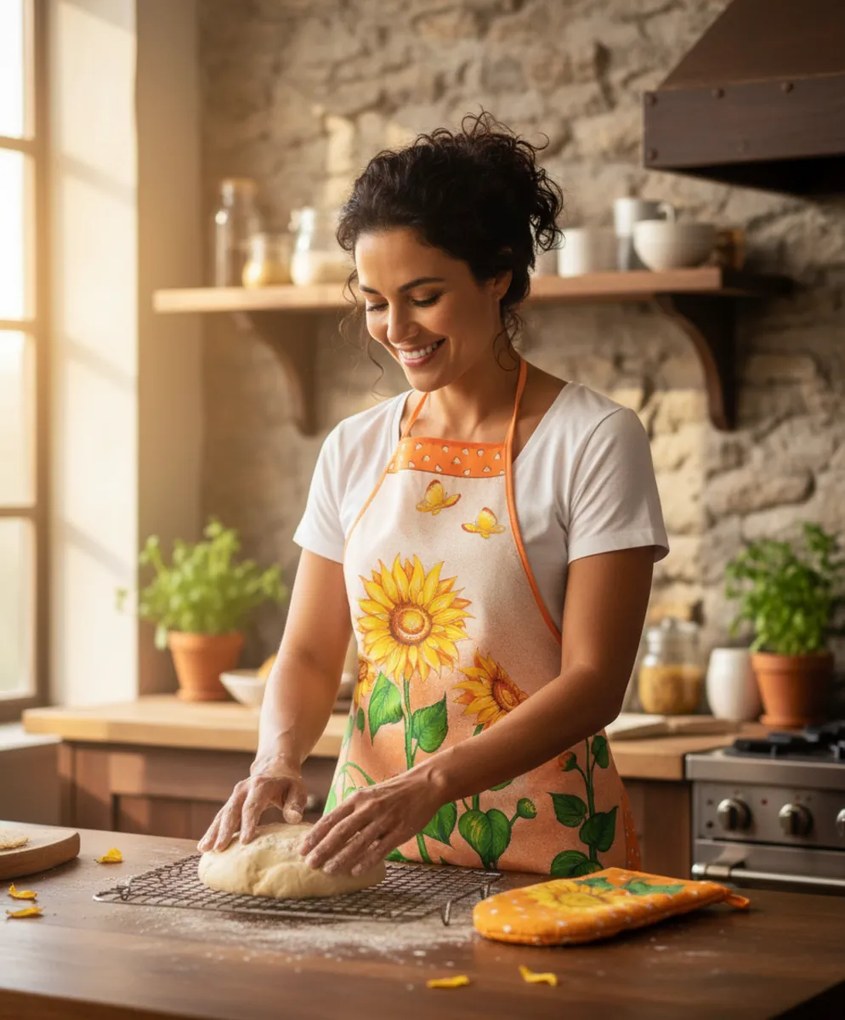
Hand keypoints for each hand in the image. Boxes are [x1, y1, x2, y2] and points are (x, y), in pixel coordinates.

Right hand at [197, 757, 307, 851]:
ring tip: (205, 849)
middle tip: (219, 849)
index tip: (245, 841)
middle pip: (232, 810)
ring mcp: (235, 795)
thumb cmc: (289, 784)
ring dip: (213, 831)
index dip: (248, 823)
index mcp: (261, 786)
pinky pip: (220, 817)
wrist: (275, 767)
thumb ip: (295, 804)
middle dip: (225, 830)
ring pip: (222, 814)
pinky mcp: (231, 803)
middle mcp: (244, 789)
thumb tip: (294, 818)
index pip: (253, 806)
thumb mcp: (297, 790)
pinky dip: (212, 831)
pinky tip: (204, 845)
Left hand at [298, 771, 442, 875]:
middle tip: (309, 863)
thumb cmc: (393, 793)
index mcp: (358, 798)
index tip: (302, 849)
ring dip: (342, 857)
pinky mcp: (400, 830)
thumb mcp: (368, 795)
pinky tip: (356, 871)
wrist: (425, 784)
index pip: (331, 818)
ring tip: (328, 870)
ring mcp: (385, 820)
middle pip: (341, 831)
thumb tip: (329, 831)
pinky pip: (381, 848)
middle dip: (323, 849)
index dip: (315, 835)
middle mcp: (369, 808)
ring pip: (359, 842)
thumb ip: (351, 811)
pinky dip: (367, 860)